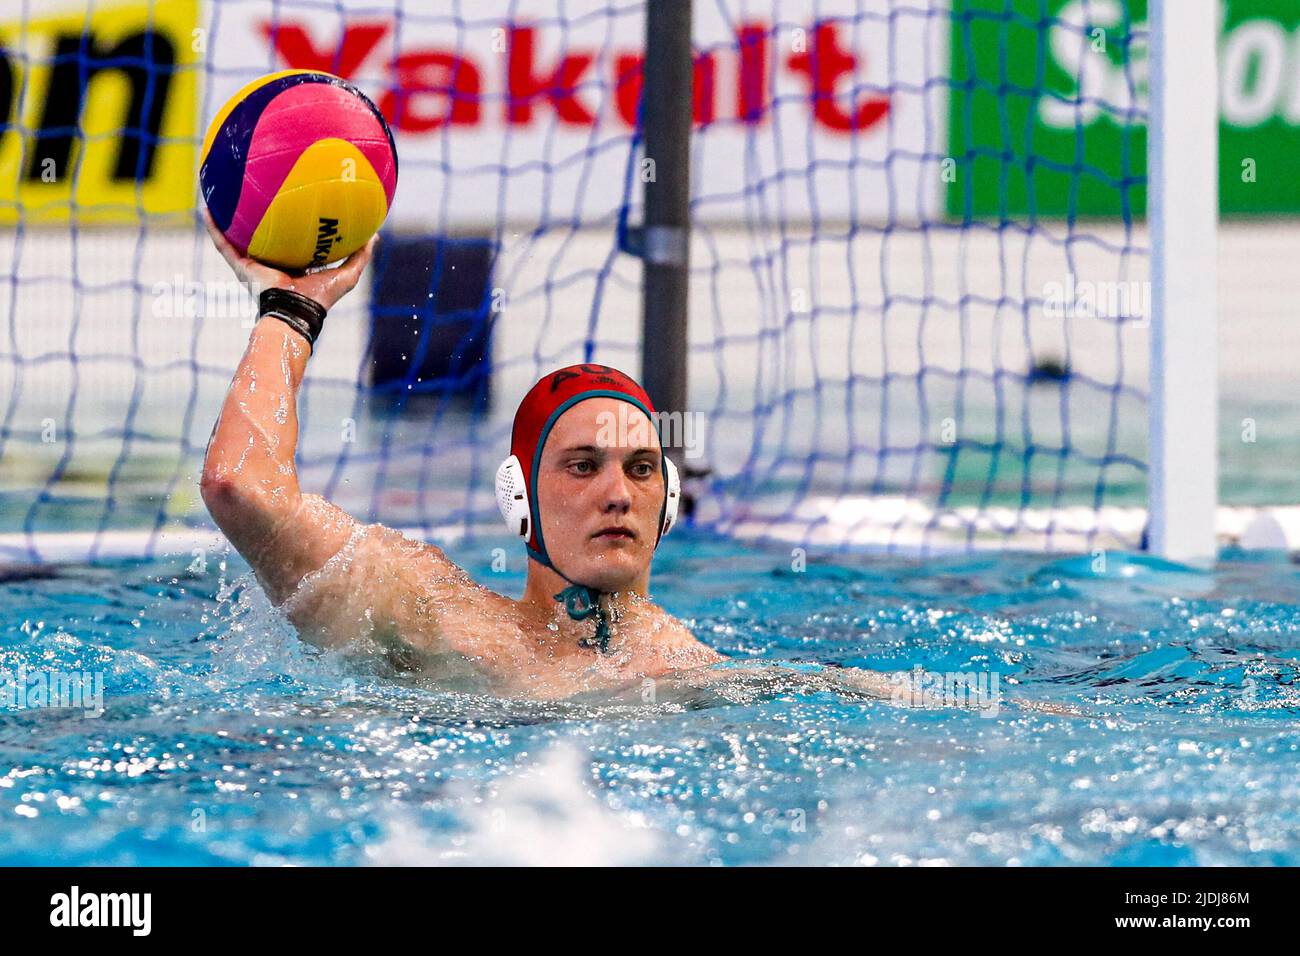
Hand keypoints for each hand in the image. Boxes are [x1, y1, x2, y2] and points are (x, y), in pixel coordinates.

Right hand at [202, 207, 376, 311]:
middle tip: (255, 190)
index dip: (292, 224)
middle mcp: (272, 262)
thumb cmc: (321, 298)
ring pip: (237, 236)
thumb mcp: (346, 274)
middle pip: (263, 234)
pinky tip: (205, 209)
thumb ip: (360, 256)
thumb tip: (374, 236)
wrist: (296, 312)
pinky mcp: (241, 266)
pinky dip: (213, 228)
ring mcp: (254, 264)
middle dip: (258, 215)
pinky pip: (223, 244)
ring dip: (228, 217)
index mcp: (294, 263)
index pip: (292, 239)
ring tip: (222, 193)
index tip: (293, 203)